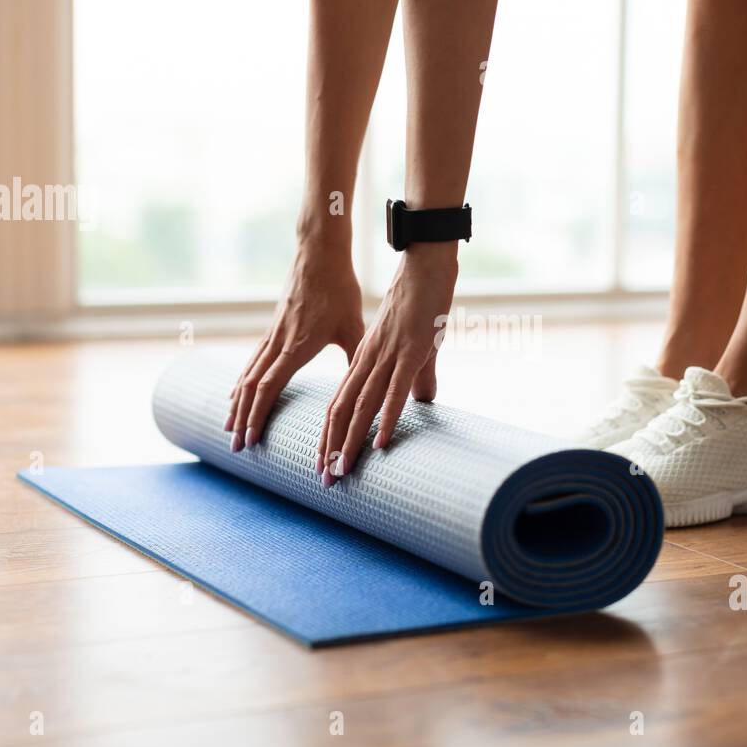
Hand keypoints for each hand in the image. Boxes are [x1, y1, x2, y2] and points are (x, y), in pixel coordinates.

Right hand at [227, 244, 362, 451]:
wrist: (318, 253)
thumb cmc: (339, 289)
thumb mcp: (354, 326)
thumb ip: (357, 357)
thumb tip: (374, 388)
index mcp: (296, 346)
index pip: (270, 387)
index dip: (258, 415)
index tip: (250, 439)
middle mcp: (278, 342)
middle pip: (252, 386)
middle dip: (242, 419)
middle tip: (235, 446)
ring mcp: (272, 333)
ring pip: (248, 373)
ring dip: (237, 403)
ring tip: (228, 425)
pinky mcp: (273, 326)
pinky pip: (252, 359)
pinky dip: (242, 380)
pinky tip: (238, 391)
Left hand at [317, 241, 457, 485]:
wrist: (424, 265)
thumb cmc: (421, 302)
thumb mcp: (418, 345)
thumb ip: (419, 375)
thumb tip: (423, 401)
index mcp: (364, 358)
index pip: (338, 402)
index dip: (328, 434)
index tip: (322, 463)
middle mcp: (368, 360)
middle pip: (340, 410)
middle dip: (330, 448)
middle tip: (325, 481)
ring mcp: (386, 356)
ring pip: (360, 405)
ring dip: (349, 441)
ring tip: (341, 471)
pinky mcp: (409, 351)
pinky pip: (393, 391)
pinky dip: (384, 419)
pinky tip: (379, 443)